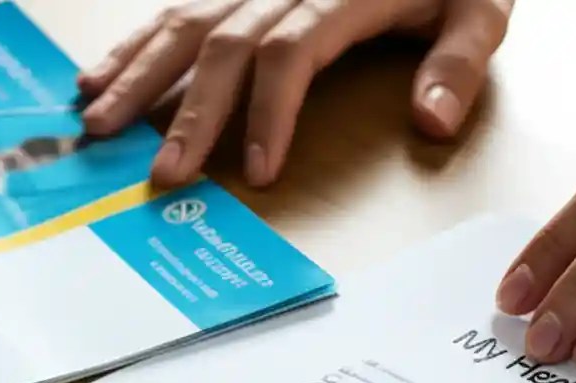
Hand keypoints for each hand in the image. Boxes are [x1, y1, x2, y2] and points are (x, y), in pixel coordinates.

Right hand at [78, 0, 513, 186]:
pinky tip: (97, 74)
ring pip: (185, 21)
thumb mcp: (478, 8)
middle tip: (161, 173)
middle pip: (225, 43)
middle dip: (190, 112)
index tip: (258, 173)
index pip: (292, 52)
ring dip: (138, 74)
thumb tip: (430, 122)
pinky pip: (174, 7)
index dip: (270, 112)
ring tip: (97, 122)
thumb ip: (457, 64)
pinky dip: (133, 44)